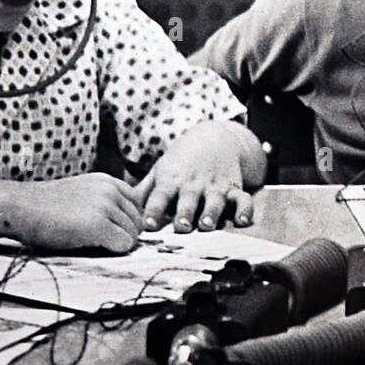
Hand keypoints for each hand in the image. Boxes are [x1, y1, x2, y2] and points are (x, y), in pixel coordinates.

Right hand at [10, 174, 140, 252]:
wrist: (18, 207)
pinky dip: (112, 251)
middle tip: (100, 241)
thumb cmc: (46, 207)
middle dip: (124, 234)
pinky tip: (91, 246)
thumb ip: (106, 201)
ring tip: (91, 242)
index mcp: (108, 181)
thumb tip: (130, 224)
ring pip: (133, 235)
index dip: (126, 222)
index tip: (110, 229)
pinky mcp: (97, 225)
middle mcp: (111, 190)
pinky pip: (123, 244)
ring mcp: (105, 206)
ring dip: (116, 244)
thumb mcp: (83, 193)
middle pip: (138, 222)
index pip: (138, 206)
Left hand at [138, 121, 264, 232]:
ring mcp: (215, 186)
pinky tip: (243, 220)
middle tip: (181, 227)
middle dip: (184, 214)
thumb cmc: (182, 161)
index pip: (159, 197)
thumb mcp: (161, 170)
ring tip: (206, 225)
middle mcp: (193, 184)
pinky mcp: (234, 187)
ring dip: (211, 213)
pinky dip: (245, 210)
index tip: (148, 225)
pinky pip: (243, 199)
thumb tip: (120, 211)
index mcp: (171, 181)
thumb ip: (143, 192)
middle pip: (188, 201)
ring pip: (214, 201)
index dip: (153, 210)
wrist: (214, 137)